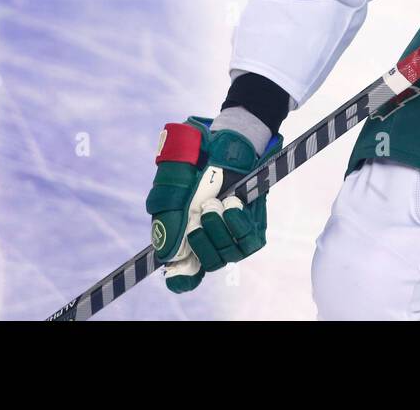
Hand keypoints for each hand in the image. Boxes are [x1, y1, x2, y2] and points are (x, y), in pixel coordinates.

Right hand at [144, 117, 279, 293]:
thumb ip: (166, 214)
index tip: (176, 272)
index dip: (180, 279)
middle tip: (199, 211)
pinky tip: (232, 202)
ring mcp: (232, 235)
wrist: (229, 139)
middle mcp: (209, 239)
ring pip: (225, 255)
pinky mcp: (253, 228)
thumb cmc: (197, 160)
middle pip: (205, 265)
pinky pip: (247, 242)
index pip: (183, 275)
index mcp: (184, 234)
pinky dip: (237, 223)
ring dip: (217, 227)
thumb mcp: (173, 181)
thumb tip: (166, 255)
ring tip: (215, 201)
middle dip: (200, 240)